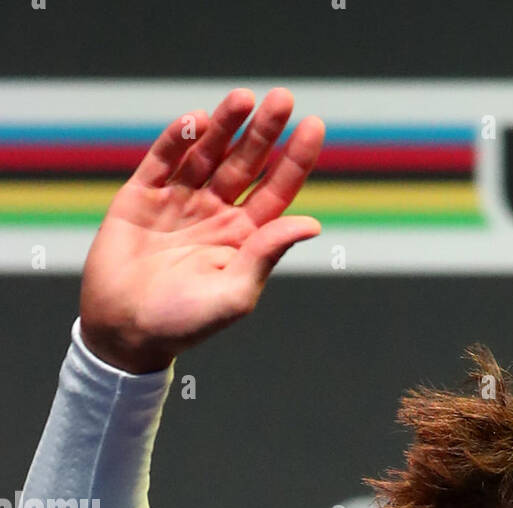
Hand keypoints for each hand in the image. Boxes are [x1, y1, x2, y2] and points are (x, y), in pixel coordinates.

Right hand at [79, 86, 323, 372]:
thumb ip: (268, 254)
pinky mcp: (142, 196)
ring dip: (224, 125)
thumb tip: (312, 223)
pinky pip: (163, 159)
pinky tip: (197, 121)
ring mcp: (178, 202)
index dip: (295, 160)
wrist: (124, 331)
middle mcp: (214, 214)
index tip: (314, 126)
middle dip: (264, 132)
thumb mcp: (234, 294)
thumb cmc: (184, 324)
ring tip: (244, 98)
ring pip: (207, 154)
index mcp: (243, 238)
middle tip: (283, 98)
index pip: (276, 190)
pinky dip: (178, 139)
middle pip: (246, 163)